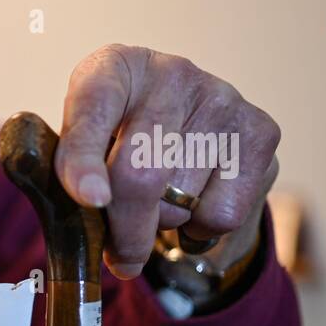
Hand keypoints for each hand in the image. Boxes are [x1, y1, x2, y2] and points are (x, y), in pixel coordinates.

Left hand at [54, 44, 280, 279]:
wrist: (187, 136)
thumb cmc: (116, 148)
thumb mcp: (81, 150)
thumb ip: (66, 174)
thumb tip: (86, 202)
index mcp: (111, 67)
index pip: (92, 111)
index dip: (85, 159)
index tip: (89, 200)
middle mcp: (170, 71)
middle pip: (140, 172)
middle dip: (124, 230)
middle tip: (119, 258)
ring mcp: (220, 97)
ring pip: (179, 202)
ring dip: (162, 227)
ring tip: (160, 204)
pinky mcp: (259, 130)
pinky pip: (220, 214)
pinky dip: (200, 230)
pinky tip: (195, 204)